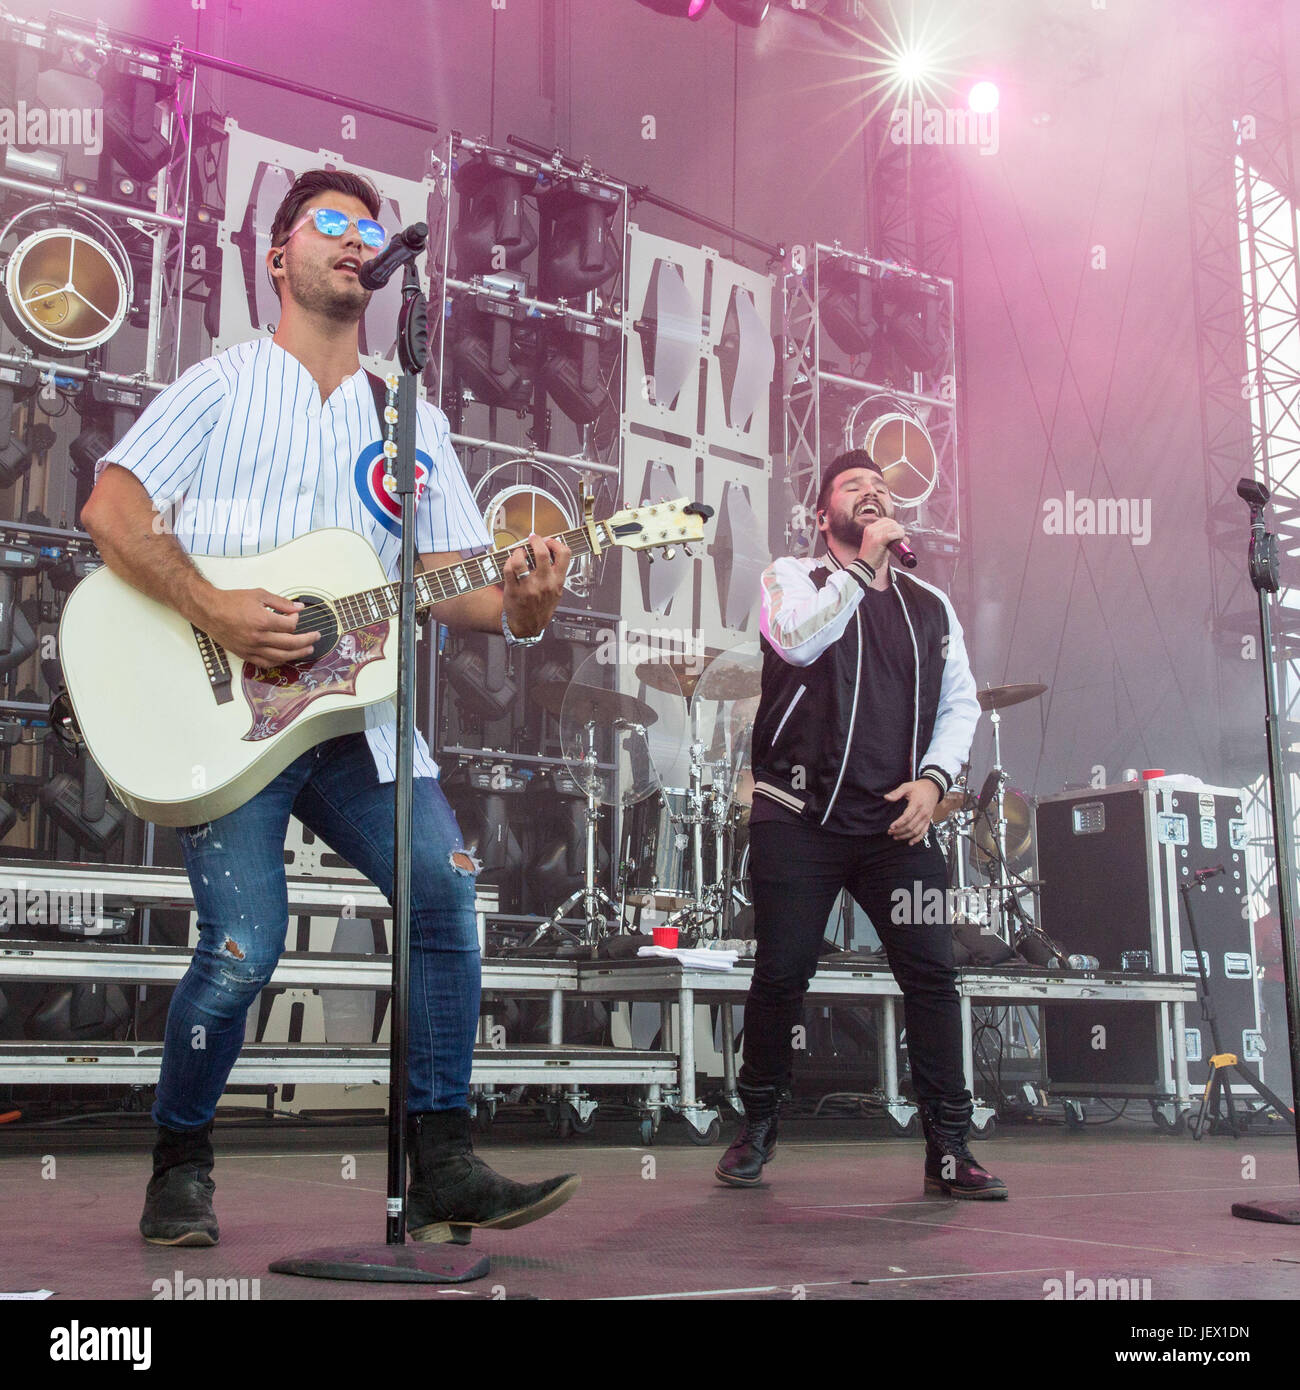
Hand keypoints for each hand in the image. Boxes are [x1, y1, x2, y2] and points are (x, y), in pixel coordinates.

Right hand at [198, 588, 320, 667]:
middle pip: (290, 644)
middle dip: (306, 640)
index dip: (296, 620)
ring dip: (297, 654)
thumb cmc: (231, 601)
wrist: (209, 610)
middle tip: (316, 637)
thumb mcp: (259, 595)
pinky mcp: (245, 654)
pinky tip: (286, 658)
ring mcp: (251, 648)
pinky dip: (278, 662)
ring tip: (307, 650)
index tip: (295, 616)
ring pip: (280, 657)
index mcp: (262, 620)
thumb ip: (281, 602)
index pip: (290, 626)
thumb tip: (299, 608)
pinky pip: (266, 663)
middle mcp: (258, 637)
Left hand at [502, 532, 570, 636]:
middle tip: (532, 538)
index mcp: (557, 581)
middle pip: (542, 553)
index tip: (549, 541)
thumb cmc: (542, 607)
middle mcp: (544, 583)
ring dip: (518, 551)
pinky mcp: (514, 590)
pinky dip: (509, 561)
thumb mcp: (556, 591)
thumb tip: (550, 550)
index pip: (564, 554)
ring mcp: (528, 587)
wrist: (529, 626)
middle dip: (535, 540)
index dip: (556, 542)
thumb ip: (555, 572)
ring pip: (520, 560)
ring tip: (519, 552)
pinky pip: (508, 569)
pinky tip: (511, 562)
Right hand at [859, 515, 906, 571]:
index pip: (885, 520)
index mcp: (870, 529)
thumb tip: (906, 539)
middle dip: (898, 528)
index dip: (894, 525)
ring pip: (891, 526)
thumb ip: (892, 540)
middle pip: (890, 522)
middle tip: (902, 536)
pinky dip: (897, 536)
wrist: (865, 566)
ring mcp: (873, 534)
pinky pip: (890, 535)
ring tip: (901, 538)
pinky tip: (899, 539)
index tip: (898, 532)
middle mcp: (871, 529)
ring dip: (899, 531)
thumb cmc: (872, 557)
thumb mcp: (881, 545)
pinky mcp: (877, 540)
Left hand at [884, 778, 941, 844]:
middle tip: (890, 832)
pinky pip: (924, 832)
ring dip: (905, 836)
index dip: (898, 823)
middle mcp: (923, 813)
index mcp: (917, 804)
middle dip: (899, 831)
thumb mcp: (907, 786)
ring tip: (896, 836)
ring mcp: (926, 818)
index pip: (907, 817)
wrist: (933, 788)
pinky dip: (917, 839)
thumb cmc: (919, 787)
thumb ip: (896, 793)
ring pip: (916, 831)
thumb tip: (887, 797)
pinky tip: (910, 842)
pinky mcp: (928, 820)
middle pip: (910, 826)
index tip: (891, 827)